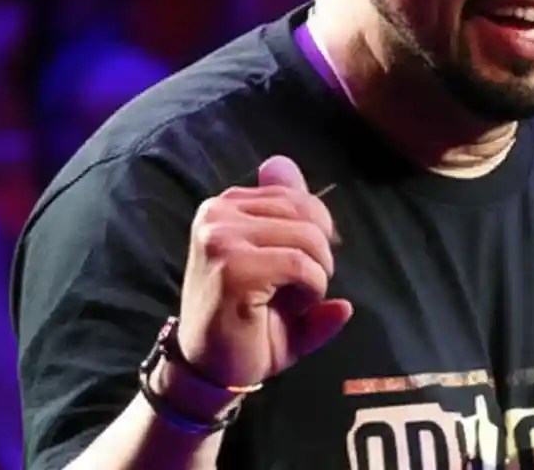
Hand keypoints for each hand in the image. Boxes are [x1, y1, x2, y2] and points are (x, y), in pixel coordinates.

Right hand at [174, 155, 352, 391]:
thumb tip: (283, 161)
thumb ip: (286, 213)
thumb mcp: (278, 261)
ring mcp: (220, 237)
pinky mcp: (231, 267)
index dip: (319, 232)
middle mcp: (217, 212)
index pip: (296, 195)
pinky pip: (300, 264)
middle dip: (321, 254)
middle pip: (307, 212)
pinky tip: (289, 308)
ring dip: (317, 275)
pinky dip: (311, 289)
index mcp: (226, 205)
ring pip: (307, 238)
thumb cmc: (249, 320)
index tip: (306, 266)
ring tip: (292, 299)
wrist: (213, 372)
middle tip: (302, 289)